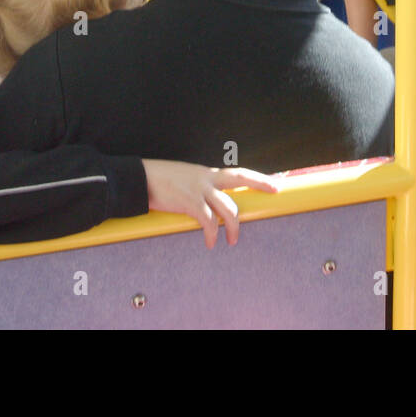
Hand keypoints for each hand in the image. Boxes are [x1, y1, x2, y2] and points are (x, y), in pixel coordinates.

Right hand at [142, 160, 277, 247]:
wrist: (141, 179)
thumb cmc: (160, 181)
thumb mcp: (184, 179)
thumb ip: (198, 188)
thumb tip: (208, 203)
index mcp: (207, 173)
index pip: (237, 173)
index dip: (257, 177)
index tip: (273, 182)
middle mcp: (206, 178)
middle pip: (239, 178)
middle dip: (260, 183)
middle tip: (274, 192)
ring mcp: (199, 190)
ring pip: (227, 208)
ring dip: (233, 227)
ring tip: (232, 241)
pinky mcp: (190, 203)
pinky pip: (208, 221)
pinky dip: (212, 234)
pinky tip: (211, 243)